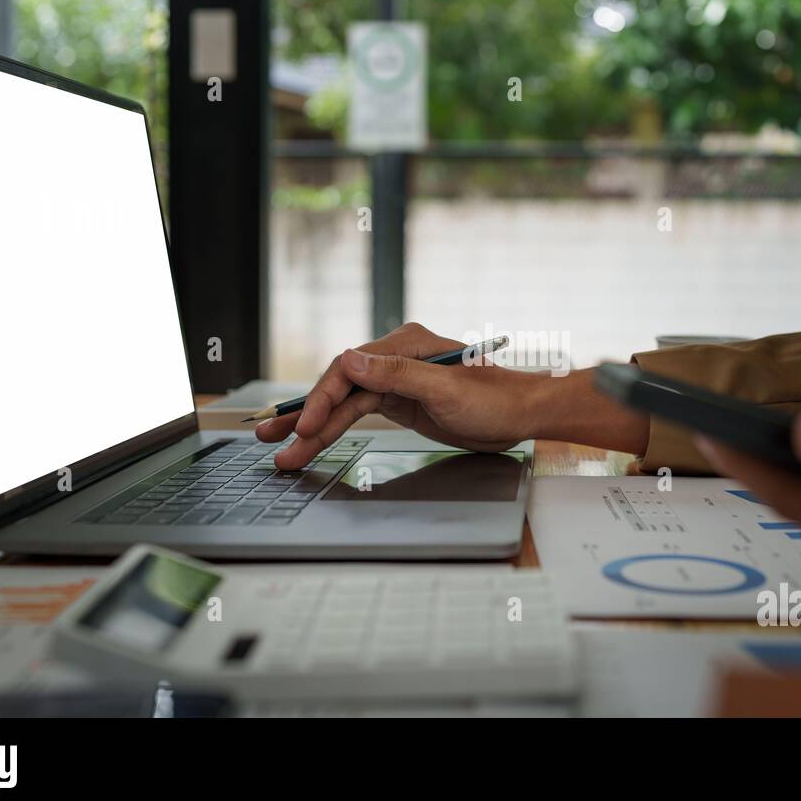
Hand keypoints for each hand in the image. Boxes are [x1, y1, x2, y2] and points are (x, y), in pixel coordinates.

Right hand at [256, 323, 539, 468]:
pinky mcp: (400, 403)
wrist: (525, 416)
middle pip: (339, 388)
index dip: (322, 399)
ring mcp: (396, 381)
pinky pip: (358, 416)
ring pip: (344, 406)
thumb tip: (349, 360)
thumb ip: (396, 374)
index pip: (348, 369)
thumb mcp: (445, 389)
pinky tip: (312, 442)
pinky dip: (336, 431)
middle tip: (276, 444)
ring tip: (285, 455)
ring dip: (315, 431)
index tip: (307, 427)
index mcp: (405, 345)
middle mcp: (395, 359)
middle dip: (308, 419)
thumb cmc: (496, 399)